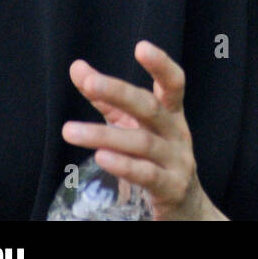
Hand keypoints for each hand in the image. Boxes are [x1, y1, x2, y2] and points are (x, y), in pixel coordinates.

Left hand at [61, 40, 226, 220]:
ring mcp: (177, 162)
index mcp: (172, 116)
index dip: (160, 65)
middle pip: (151, 108)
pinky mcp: (171, 190)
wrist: (188, 211)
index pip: (173, 84)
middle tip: (89, 83)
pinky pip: (147, 175)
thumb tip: (78, 68)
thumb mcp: (136, 129)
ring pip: (141, 143)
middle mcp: (177, 134)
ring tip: (69, 131)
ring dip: (104, 135)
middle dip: (120, 92)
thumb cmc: (156, 163)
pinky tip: (101, 158)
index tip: (141, 46)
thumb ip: (108, 101)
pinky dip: (124, 165)